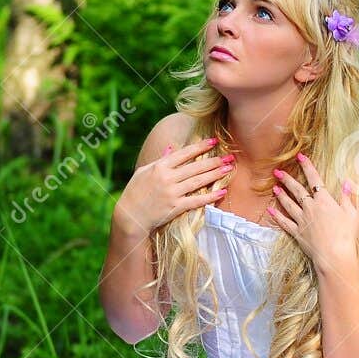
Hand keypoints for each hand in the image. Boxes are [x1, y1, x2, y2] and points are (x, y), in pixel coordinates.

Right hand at [114, 135, 233, 234]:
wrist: (129, 215)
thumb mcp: (144, 172)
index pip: (184, 153)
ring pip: (198, 181)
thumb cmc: (135, 192)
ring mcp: (172, 193)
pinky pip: (196, 200)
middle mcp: (167, 178)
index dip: (200, 147)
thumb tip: (170, 148)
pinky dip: (210, 196)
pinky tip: (221, 191)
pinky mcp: (175, 207)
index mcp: (159, 166)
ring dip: (215, 174)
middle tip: (229, 156)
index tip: (214, 141)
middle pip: (195, 167)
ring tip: (228, 169)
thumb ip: (159, 160)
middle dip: (214, 161)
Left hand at [268, 153, 358, 272]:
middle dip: (287, 179)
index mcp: (324, 201)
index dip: (307, 166)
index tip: (300, 157)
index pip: (315, 179)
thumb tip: (346, 183)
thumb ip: (346, 198)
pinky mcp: (298, 233)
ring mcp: (302, 220)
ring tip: (274, 187)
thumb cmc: (346, 235)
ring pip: (288, 204)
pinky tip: (270, 210)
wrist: (334, 255)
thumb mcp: (351, 214)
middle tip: (277, 171)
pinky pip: (284, 222)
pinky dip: (277, 216)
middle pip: (297, 190)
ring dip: (281, 195)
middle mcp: (311, 208)